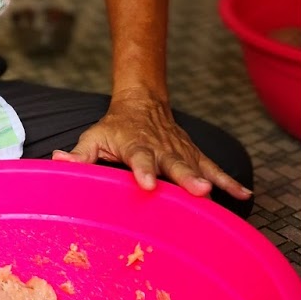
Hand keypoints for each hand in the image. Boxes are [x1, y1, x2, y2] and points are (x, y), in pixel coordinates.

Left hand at [50, 88, 252, 201]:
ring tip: (219, 195)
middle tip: (198, 191)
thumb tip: (57, 159)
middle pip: (174, 163)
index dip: (142, 170)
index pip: (139, 157)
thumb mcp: (93, 137)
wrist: (142, 103)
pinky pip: (213, 168)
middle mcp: (161, 148)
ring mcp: (180, 151)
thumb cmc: (114, 128)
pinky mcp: (194, 155)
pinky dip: (228, 181)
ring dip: (210, 181)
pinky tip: (243, 195)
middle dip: (185, 178)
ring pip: (197, 166)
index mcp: (134, 145)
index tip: (145, 183)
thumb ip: (79, 153)